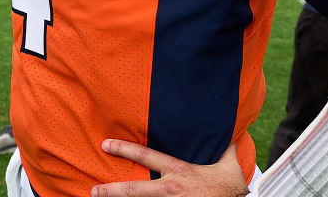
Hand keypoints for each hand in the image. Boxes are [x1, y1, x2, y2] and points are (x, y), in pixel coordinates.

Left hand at [90, 141, 248, 196]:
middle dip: (111, 190)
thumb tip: (233, 136)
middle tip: (94, 191)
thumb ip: (226, 151)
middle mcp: (170, 189)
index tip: (105, 145)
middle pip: (134, 189)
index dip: (123, 148)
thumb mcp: (229, 166)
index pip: (145, 155)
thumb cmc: (232, 190)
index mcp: (178, 172)